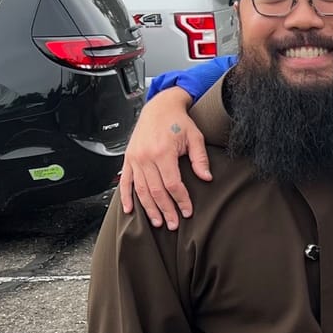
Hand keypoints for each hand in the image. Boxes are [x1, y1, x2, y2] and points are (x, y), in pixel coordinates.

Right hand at [119, 89, 210, 228]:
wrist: (159, 107)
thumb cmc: (178, 122)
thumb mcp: (195, 137)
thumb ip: (200, 159)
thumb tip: (206, 178)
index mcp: (163, 151)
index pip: (172, 184)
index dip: (180, 200)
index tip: (187, 212)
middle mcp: (146, 156)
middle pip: (156, 191)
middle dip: (165, 210)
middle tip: (173, 225)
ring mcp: (135, 158)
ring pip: (140, 190)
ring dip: (149, 208)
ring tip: (158, 222)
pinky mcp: (128, 158)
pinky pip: (125, 181)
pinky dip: (126, 196)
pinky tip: (129, 210)